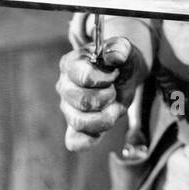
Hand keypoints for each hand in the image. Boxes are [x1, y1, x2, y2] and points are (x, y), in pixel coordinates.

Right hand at [56, 36, 147, 151]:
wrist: (123, 72)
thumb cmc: (119, 60)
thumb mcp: (124, 48)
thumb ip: (119, 48)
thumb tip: (114, 56)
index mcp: (71, 64)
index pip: (84, 77)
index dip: (105, 78)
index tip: (113, 74)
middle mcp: (64, 87)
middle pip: (82, 102)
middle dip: (107, 97)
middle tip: (114, 90)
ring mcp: (68, 108)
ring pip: (80, 123)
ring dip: (105, 118)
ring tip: (116, 107)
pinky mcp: (77, 125)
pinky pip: (75, 141)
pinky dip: (88, 141)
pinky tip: (99, 134)